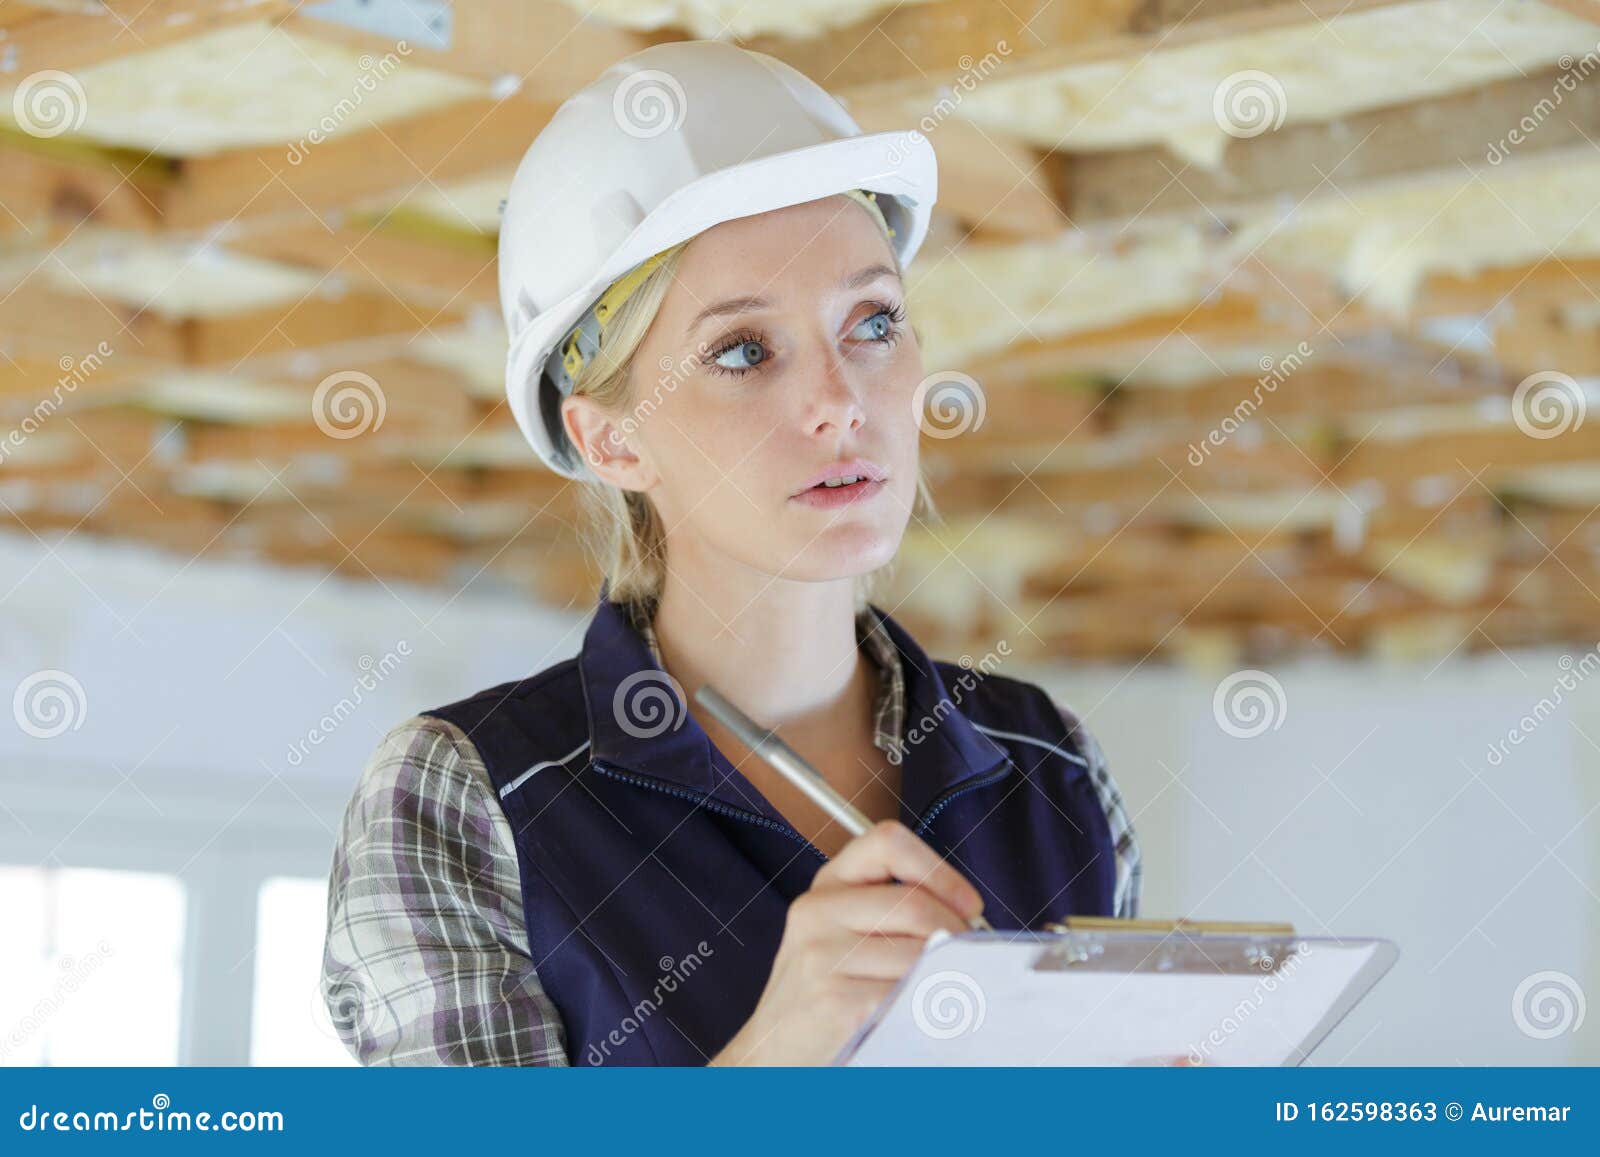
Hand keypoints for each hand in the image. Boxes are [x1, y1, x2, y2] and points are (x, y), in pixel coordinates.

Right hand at [707, 819, 985, 1065]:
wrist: (771, 1057)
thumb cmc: (820, 996)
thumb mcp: (841, 935)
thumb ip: (892, 912)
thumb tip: (966, 916)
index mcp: (825, 888)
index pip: (888, 842)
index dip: (939, 870)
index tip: (966, 904)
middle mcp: (817, 913)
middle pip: (917, 904)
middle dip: (956, 936)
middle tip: (962, 962)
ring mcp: (823, 957)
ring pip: (922, 953)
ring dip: (943, 978)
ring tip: (933, 995)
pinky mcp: (837, 1002)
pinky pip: (912, 995)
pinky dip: (929, 1009)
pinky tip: (916, 1018)